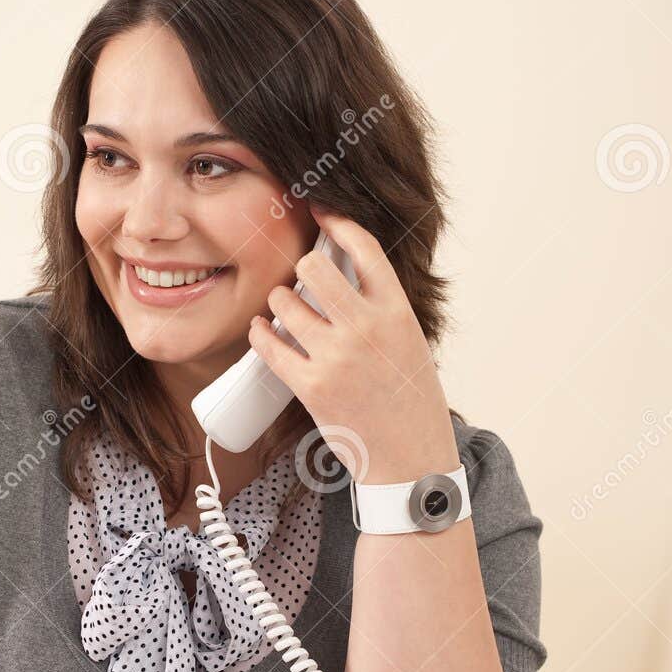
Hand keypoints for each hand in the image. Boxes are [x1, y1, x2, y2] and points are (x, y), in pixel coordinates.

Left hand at [251, 206, 457, 483]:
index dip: (337, 222)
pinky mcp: (312, 387)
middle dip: (301, 269)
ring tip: (285, 313)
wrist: (411, 459)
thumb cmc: (411, 402)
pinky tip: (261, 331)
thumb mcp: (410, 343)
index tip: (321, 212)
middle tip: (301, 283)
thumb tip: (344, 274)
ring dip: (278, 303)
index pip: (363, 247)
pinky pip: (271, 345)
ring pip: (285, 302)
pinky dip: (260, 334)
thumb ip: (381, 309)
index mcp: (397, 311)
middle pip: (313, 267)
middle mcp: (366, 328)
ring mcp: (337, 357)